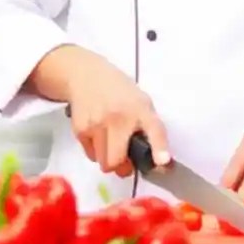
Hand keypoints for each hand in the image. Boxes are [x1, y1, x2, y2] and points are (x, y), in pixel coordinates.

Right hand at [28, 45, 170, 176]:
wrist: (86, 76)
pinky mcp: (80, 129)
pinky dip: (96, 151)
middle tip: (125, 163)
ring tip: (110, 142)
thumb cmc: (118, 91)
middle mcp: (119, 117)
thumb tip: (158, 161)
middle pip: (117, 160)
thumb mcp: (140, 101)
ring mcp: (97, 124)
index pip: (154, 130)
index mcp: (141, 109)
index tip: (163, 162)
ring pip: (103, 162)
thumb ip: (149, 127)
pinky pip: (90, 155)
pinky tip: (98, 133)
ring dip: (108, 159)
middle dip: (122, 168)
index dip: (159, 148)